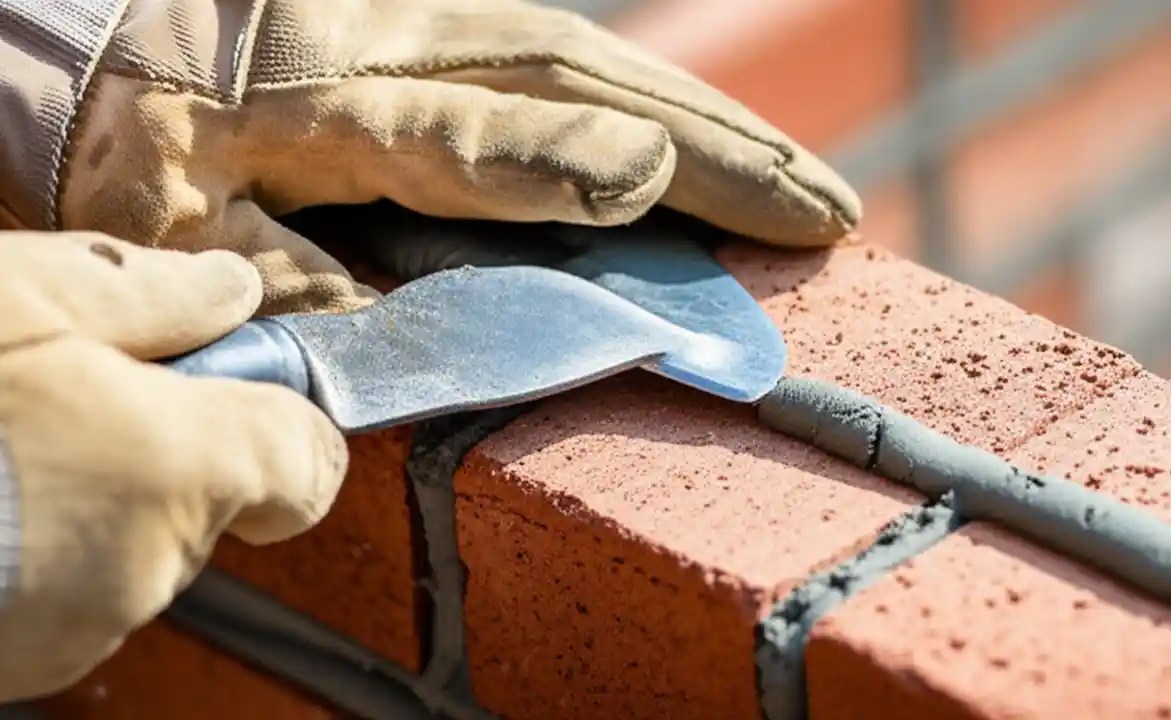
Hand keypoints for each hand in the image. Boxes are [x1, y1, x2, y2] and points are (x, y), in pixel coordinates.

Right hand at [0, 232, 346, 701]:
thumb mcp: (18, 299)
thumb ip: (145, 294)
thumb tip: (234, 285)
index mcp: (181, 468)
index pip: (308, 463)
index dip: (282, 423)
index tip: (229, 390)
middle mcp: (150, 565)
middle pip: (210, 499)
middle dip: (155, 449)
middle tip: (52, 401)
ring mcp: (77, 628)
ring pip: (128, 547)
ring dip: (78, 498)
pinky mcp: (15, 664)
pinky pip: (56, 592)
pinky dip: (25, 550)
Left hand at [52, 0, 859, 314]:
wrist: (113, 20)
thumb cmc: (140, 146)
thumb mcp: (177, 226)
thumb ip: (287, 274)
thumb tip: (412, 329)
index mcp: (310, 105)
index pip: (452, 134)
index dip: (550, 161)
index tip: (652, 185)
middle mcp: (390, 41)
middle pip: (570, 81)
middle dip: (709, 146)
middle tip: (822, 209)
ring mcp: (430, 14)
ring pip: (597, 56)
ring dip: (716, 119)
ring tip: (808, 185)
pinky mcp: (452, 12)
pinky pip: (579, 48)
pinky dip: (665, 96)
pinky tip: (722, 139)